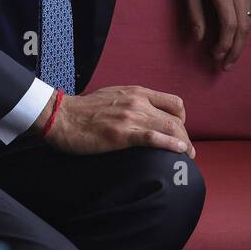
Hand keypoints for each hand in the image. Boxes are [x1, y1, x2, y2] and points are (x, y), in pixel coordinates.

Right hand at [37, 85, 195, 157]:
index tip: (180, 132)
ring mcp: (131, 117)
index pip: (174, 102)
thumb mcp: (114, 96)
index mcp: (137, 93)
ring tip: (188, 157)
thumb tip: (143, 114)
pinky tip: (179, 152)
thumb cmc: (84, 109)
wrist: (62, 116)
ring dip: (184, 144)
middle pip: (175, 118)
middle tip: (187, 151)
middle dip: (185, 136)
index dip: (182, 118)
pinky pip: (153, 138)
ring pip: (170, 128)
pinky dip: (170, 145)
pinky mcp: (122, 134)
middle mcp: (138, 102)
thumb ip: (131, 102)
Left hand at [177, 0, 250, 69]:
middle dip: (236, 50)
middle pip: (244, 28)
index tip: (214, 57)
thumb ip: (194, 13)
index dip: (224, 46)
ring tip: (232, 53)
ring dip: (242, 40)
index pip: (230, 26)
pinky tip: (237, 32)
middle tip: (226, 65)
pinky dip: (246, 26)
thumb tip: (199, 38)